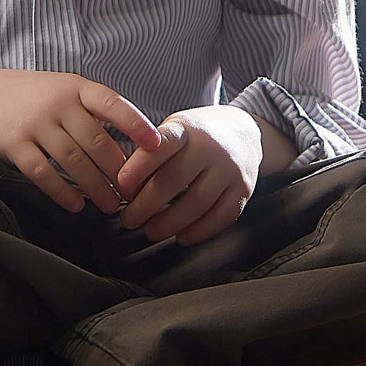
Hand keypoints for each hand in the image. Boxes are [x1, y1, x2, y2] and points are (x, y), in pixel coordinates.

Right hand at [0, 68, 160, 213]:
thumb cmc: (28, 96)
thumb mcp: (61, 89)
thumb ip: (91, 109)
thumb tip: (132, 143)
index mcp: (74, 87)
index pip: (112, 104)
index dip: (137, 124)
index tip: (157, 146)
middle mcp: (57, 103)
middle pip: (97, 141)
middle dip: (118, 171)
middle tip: (133, 193)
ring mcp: (35, 123)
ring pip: (74, 161)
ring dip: (95, 187)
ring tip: (110, 206)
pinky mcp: (15, 144)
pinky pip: (44, 173)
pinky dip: (62, 192)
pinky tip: (76, 206)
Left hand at [114, 105, 271, 244]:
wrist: (244, 132)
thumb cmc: (198, 136)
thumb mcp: (174, 130)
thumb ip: (151, 153)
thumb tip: (121, 187)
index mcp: (186, 129)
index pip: (160, 146)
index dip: (139, 167)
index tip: (121, 185)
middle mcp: (210, 147)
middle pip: (174, 180)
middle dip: (145, 205)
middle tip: (129, 218)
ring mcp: (230, 169)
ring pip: (197, 203)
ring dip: (169, 223)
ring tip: (151, 230)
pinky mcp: (244, 190)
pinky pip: (221, 217)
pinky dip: (199, 231)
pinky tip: (181, 235)